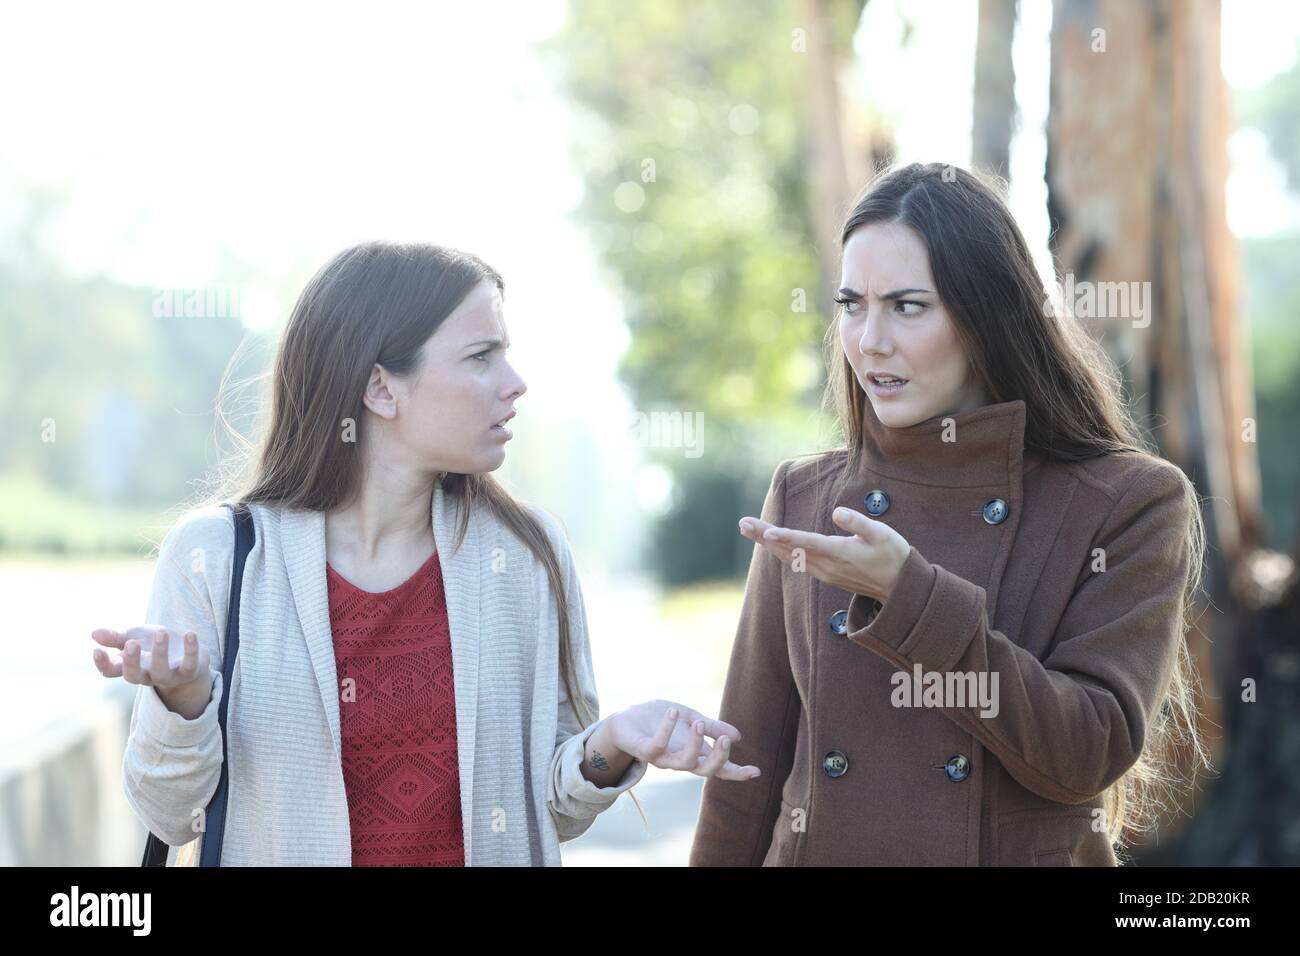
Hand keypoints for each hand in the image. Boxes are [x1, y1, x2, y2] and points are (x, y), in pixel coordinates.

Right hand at [91, 625, 211, 692]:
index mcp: (130, 666)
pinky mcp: (189, 672)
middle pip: (134, 676)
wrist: (185, 652)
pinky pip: (190, 664)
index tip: (97, 650)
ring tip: (161, 632)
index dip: (102, 663)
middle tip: (130, 643)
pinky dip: (191, 650)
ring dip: (160, 653)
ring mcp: (168, 676)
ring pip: (161, 673)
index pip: (110, 671)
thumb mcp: (134, 636)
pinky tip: (190, 633)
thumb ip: (116, 637)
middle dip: (131, 662)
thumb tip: (94, 633)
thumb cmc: (152, 644)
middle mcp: (147, 675)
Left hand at [605, 700, 759, 780]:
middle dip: (718, 758)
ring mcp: (662, 758)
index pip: (719, 768)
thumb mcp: (691, 718)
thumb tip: (737, 736)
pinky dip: (666, 730)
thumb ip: (711, 727)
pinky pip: (656, 747)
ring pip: (683, 762)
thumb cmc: (661, 719)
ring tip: (696, 722)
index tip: (756, 771)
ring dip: (693, 744)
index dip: (737, 772)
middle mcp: (680, 760)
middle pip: (704, 771)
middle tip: (724, 740)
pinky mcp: (644, 751)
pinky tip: (672, 712)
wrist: (628, 718)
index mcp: (695, 753)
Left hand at [739, 506, 910, 601]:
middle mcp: (827, 566)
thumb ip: (858, 523)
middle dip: (764, 536)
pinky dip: (780, 551)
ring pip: (789, 557)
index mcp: (839, 553)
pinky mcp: (826, 575)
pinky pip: (796, 562)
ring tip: (748, 529)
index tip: (766, 532)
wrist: (900, 587)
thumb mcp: (882, 534)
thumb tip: (837, 512)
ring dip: (768, 543)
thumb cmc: (893, 555)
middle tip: (743, 523)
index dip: (786, 537)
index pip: (806, 543)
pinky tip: (770, 543)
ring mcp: (824, 572)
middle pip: (789, 550)